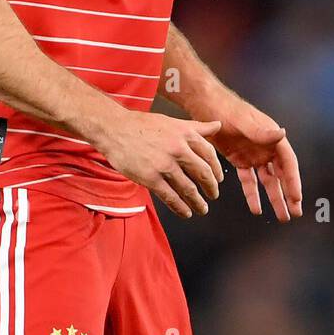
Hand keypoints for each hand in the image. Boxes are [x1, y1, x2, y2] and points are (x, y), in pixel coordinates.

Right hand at [94, 112, 223, 218]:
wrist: (115, 129)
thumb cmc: (142, 125)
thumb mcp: (173, 122)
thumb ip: (197, 127)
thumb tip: (218, 125)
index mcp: (185, 134)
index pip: (209, 154)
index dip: (216, 169)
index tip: (218, 179)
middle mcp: (178, 149)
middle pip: (202, 173)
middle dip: (211, 188)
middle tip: (213, 195)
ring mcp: (164, 164)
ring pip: (188, 188)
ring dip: (197, 202)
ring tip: (201, 208)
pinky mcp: (150, 178)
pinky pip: (170, 196)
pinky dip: (180, 207)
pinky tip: (185, 212)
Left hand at [205, 96, 303, 220]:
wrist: (205, 106)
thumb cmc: (226, 109)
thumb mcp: (243, 122)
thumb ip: (262, 132)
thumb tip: (282, 133)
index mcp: (272, 137)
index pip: (288, 163)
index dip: (293, 181)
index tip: (297, 198)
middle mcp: (267, 147)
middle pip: (281, 175)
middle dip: (288, 194)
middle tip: (295, 213)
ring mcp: (254, 154)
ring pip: (268, 181)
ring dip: (274, 198)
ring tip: (282, 217)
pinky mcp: (240, 159)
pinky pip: (249, 180)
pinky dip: (253, 194)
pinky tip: (256, 208)